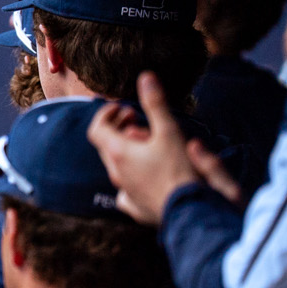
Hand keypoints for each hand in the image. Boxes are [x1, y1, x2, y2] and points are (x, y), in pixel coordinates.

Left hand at [85, 73, 200, 225]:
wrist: (190, 211)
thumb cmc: (179, 170)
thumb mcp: (169, 131)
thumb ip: (155, 104)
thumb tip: (145, 77)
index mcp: (118, 153)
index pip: (97, 128)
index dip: (106, 113)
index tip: (122, 107)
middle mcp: (116, 173)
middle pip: (106, 145)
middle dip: (119, 127)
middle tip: (136, 117)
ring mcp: (125, 192)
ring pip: (117, 165)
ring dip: (128, 149)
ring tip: (148, 142)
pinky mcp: (136, 208)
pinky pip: (126, 191)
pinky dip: (132, 177)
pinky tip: (146, 175)